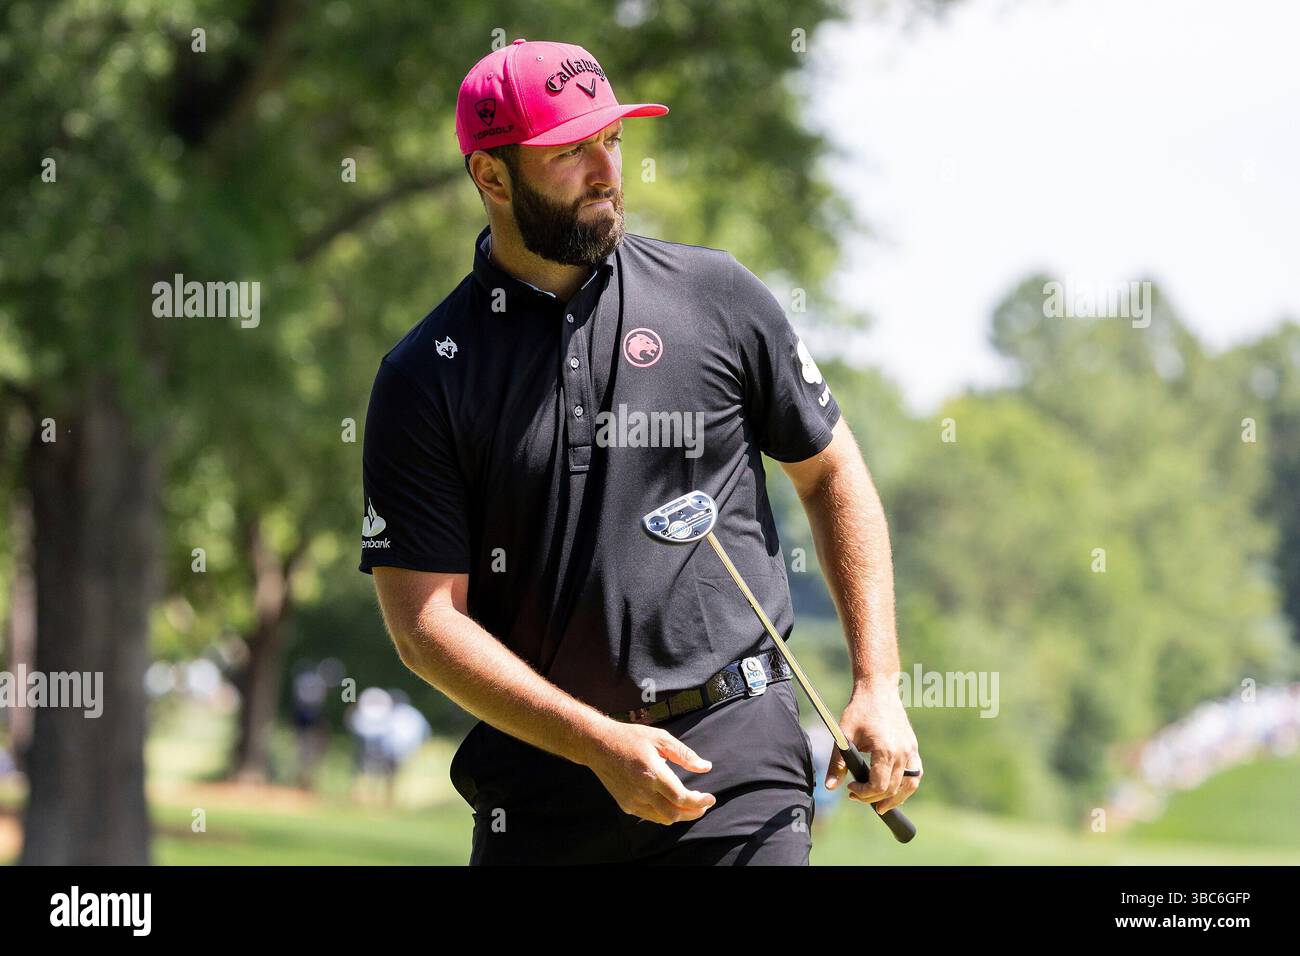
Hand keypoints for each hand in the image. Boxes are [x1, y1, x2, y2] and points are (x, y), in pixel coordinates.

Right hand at [583, 719, 716, 824]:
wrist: (598, 745)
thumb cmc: (630, 738)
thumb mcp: (660, 738)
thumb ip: (684, 754)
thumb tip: (705, 767)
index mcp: (652, 773)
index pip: (681, 797)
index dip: (699, 801)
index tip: (710, 799)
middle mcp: (642, 791)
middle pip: (674, 813)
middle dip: (693, 812)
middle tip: (703, 805)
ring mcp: (632, 800)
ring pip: (662, 819)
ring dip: (679, 815)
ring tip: (689, 806)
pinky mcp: (625, 804)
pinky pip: (650, 816)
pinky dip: (663, 814)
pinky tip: (669, 804)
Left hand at [824, 680, 921, 814]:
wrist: (878, 690)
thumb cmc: (860, 710)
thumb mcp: (844, 735)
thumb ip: (838, 762)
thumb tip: (830, 786)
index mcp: (885, 750)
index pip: (879, 786)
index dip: (864, 793)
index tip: (850, 788)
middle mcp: (902, 752)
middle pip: (892, 788)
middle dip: (873, 798)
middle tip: (856, 795)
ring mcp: (910, 750)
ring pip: (909, 785)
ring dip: (895, 799)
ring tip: (880, 806)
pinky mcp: (913, 747)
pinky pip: (915, 774)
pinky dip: (906, 786)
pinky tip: (894, 791)